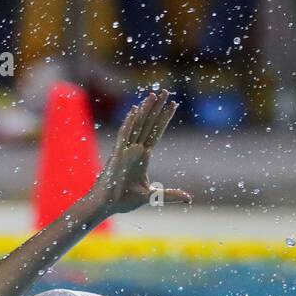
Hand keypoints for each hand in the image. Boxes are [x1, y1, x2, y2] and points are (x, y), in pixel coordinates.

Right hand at [90, 90, 190, 216]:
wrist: (106, 204)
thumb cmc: (124, 199)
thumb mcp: (152, 196)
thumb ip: (170, 194)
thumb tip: (188, 199)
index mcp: (143, 156)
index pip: (156, 132)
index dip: (164, 118)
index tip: (173, 104)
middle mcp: (135, 149)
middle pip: (148, 124)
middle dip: (157, 108)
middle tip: (166, 91)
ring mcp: (125, 151)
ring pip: (137, 126)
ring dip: (145, 110)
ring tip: (154, 95)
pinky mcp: (117, 155)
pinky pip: (123, 136)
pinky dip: (129, 124)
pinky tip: (135, 111)